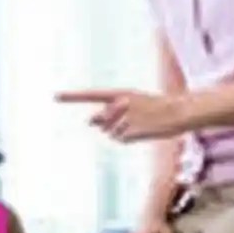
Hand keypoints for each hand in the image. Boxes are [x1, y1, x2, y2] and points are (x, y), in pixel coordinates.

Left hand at [57, 89, 190, 141]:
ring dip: (121, 132)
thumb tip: (88, 121)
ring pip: (109, 133)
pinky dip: (128, 138)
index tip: (55, 96)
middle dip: (108, 124)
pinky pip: (119, 139)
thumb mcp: (131, 102)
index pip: (91, 95)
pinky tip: (142, 131)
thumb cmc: (154, 107)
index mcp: (119, 93)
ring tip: (141, 124)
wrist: (178, 111)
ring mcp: (123, 118)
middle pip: (99, 121)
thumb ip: (108, 110)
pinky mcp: (129, 132)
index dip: (72, 96)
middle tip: (132, 120)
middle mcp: (118, 104)